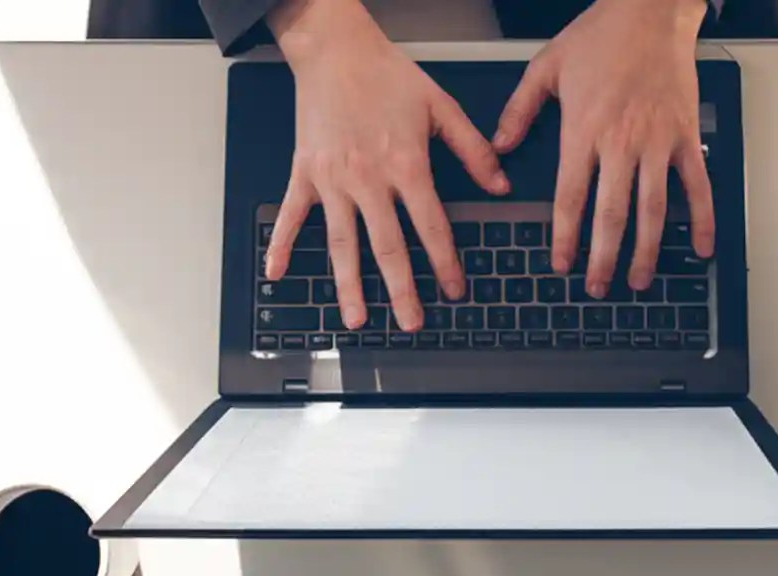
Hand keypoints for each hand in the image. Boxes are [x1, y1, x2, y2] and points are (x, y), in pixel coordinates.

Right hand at [264, 0, 509, 330]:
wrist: (336, 50)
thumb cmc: (386, 74)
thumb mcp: (441, 107)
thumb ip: (472, 149)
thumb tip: (500, 184)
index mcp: (405, 164)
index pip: (431, 226)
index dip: (446, 263)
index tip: (455, 291)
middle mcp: (368, 179)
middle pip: (388, 247)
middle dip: (401, 290)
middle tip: (411, 322)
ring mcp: (333, 179)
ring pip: (342, 243)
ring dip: (350, 285)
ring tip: (356, 319)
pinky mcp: (305, 172)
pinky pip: (293, 215)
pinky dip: (282, 245)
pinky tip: (278, 273)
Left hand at [494, 0, 714, 297]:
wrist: (650, 9)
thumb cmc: (601, 35)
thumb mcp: (546, 67)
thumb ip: (519, 111)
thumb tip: (500, 149)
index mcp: (583, 131)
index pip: (570, 198)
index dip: (564, 238)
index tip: (560, 264)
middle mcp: (620, 143)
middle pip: (611, 215)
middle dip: (603, 258)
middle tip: (596, 287)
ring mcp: (658, 143)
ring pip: (652, 210)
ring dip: (645, 251)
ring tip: (637, 280)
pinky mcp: (685, 137)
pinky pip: (697, 187)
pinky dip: (702, 220)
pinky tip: (699, 249)